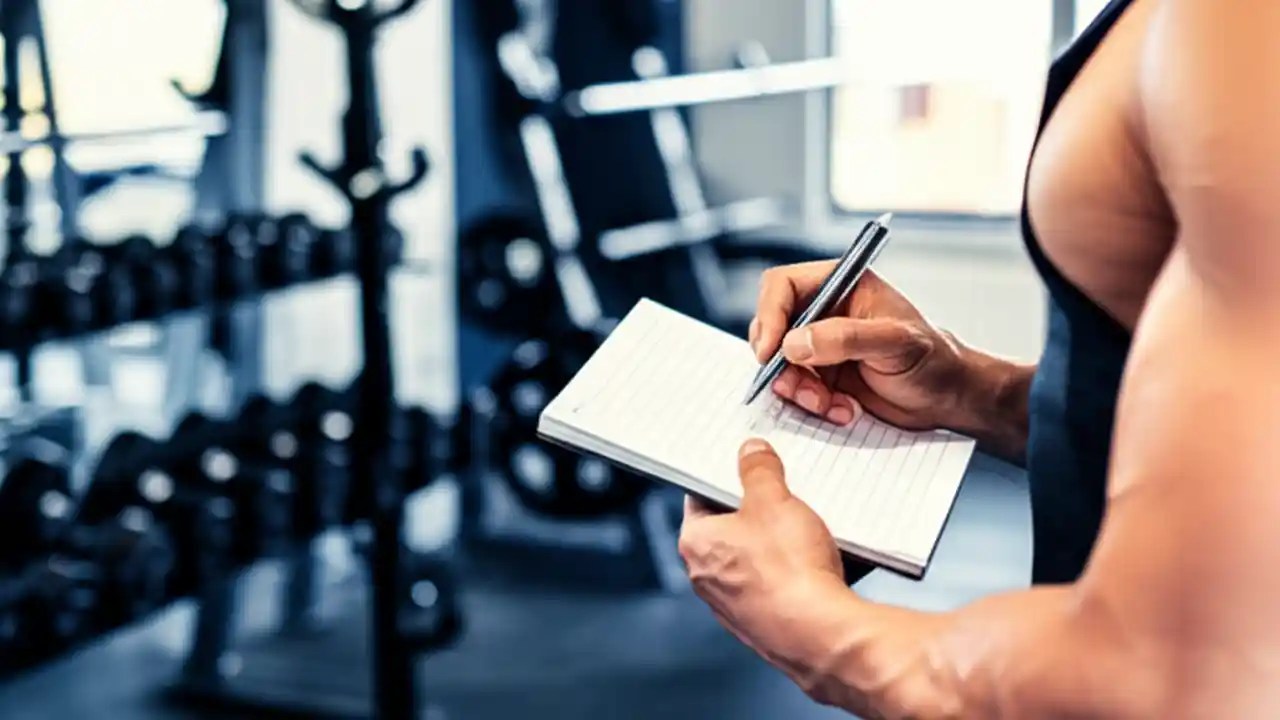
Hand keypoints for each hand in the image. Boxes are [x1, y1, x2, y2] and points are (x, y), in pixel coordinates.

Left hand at [679, 438, 866, 673]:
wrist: (819, 634)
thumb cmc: (787, 569)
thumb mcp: (773, 499)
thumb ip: (759, 470)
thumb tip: (751, 453)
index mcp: (695, 542)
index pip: (699, 498)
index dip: (724, 479)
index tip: (746, 469)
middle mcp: (706, 578)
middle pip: (728, 530)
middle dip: (756, 512)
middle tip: (782, 497)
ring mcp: (734, 606)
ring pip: (754, 560)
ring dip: (777, 544)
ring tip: (805, 531)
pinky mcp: (763, 625)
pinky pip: (776, 588)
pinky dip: (793, 575)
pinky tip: (816, 567)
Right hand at [750, 261, 971, 430]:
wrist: (945, 399)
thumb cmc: (932, 360)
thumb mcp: (895, 343)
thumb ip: (845, 338)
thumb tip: (794, 343)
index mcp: (841, 285)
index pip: (783, 286)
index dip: (769, 315)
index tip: (770, 351)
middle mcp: (824, 312)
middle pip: (771, 327)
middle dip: (781, 363)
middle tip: (798, 386)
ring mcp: (819, 346)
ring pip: (779, 364)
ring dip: (797, 389)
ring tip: (829, 404)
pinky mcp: (820, 377)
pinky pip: (794, 390)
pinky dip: (811, 405)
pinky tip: (842, 410)